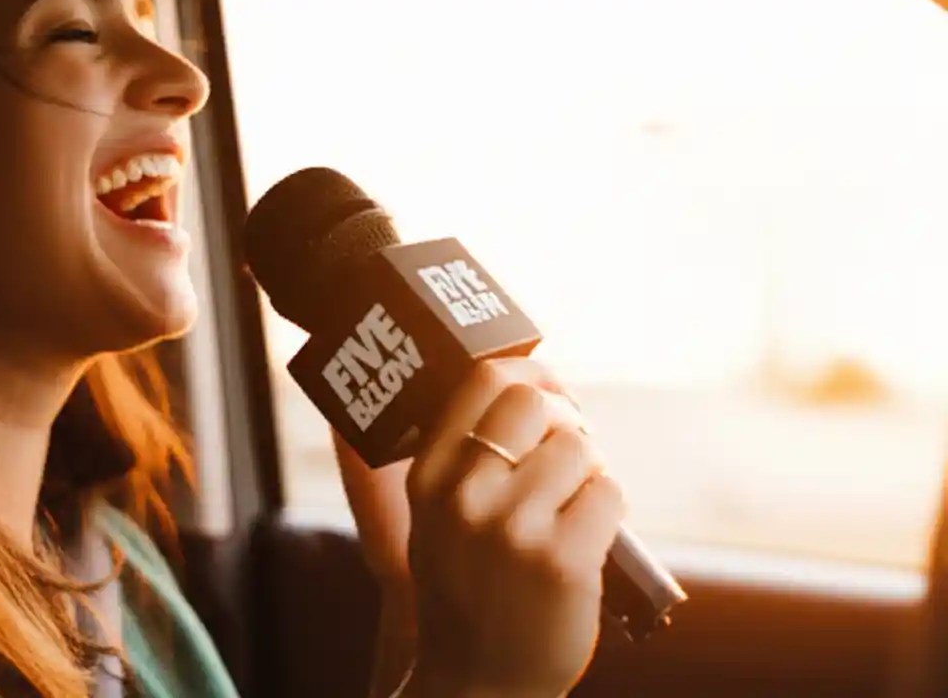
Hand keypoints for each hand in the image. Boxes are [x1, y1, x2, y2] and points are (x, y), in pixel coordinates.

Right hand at [402, 358, 623, 697]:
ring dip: (590, 472)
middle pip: (534, 402)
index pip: (482, 381)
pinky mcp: (562, 562)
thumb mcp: (436, 520)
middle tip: (570, 449)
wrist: (477, 681)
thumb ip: (462, 458)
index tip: (549, 388)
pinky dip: (608, 510)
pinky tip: (586, 538)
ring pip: (580, 448)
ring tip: (573, 507)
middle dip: (564, 419)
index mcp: (429, 479)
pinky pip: (610, 494)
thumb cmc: (466, 591)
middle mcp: (464, 497)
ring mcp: (512, 530)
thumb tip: (528, 386)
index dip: (529, 371)